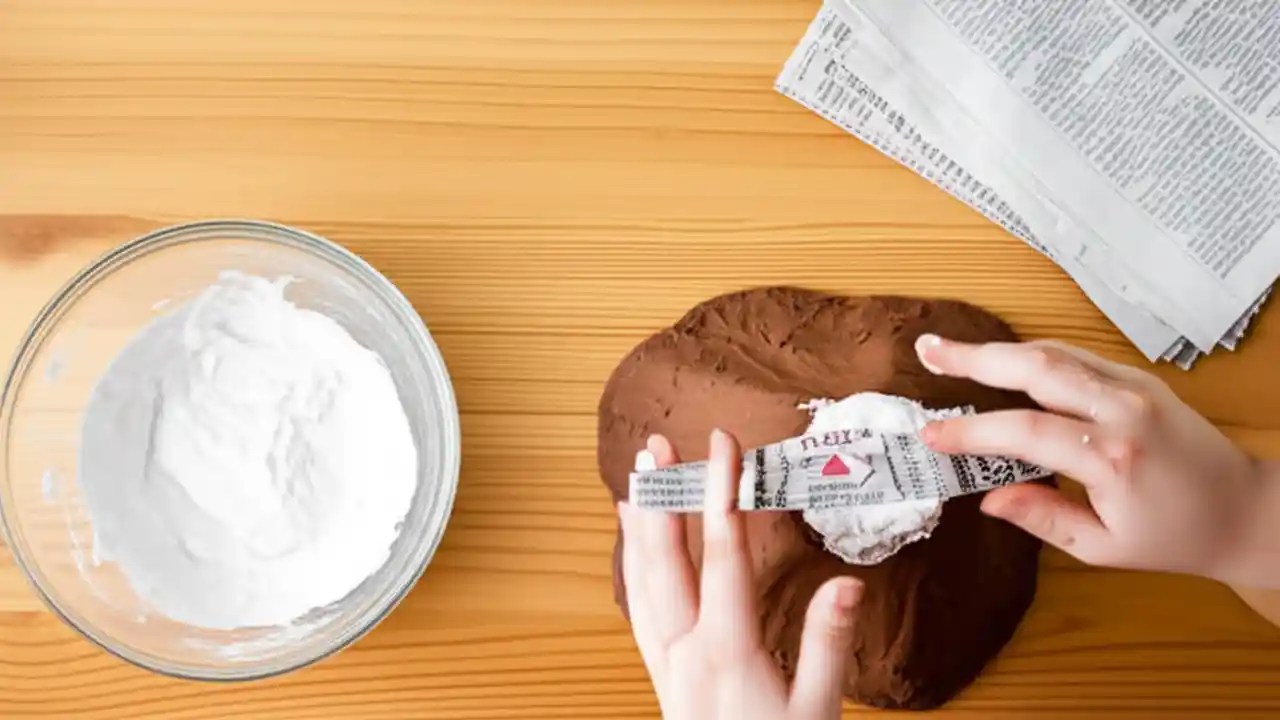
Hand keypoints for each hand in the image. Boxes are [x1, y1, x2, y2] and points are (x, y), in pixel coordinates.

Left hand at [618, 430, 863, 719]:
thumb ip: (826, 646)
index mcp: (726, 650)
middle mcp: (684, 648)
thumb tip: (844, 584)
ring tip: (637, 478)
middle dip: (662, 495)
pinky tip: (636, 546)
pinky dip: (634, 565)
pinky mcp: (661, 672)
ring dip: (640, 524)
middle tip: (658, 444)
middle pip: (665, 556)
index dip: (724, 492)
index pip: (723, 554)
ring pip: (642, 578)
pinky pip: (638, 605)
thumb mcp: (817, 713)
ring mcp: (665, 660)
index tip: (725, 444)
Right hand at [915, 334, 1278, 586]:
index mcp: (1112, 458)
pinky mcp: (1139, 378)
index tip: (930, 434)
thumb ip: (1043, 518)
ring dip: (998, 350)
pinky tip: (999, 360)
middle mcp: (1123, 410)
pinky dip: (1030, 355)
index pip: (1024, 431)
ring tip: (949, 351)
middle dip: (975, 358)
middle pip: (1036, 368)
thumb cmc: (1174, 538)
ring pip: (1053, 353)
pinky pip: (1074, 357)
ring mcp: (1134, 386)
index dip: (971, 431)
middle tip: (928, 350)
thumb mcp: (1103, 547)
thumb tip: (988, 498)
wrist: (1245, 509)